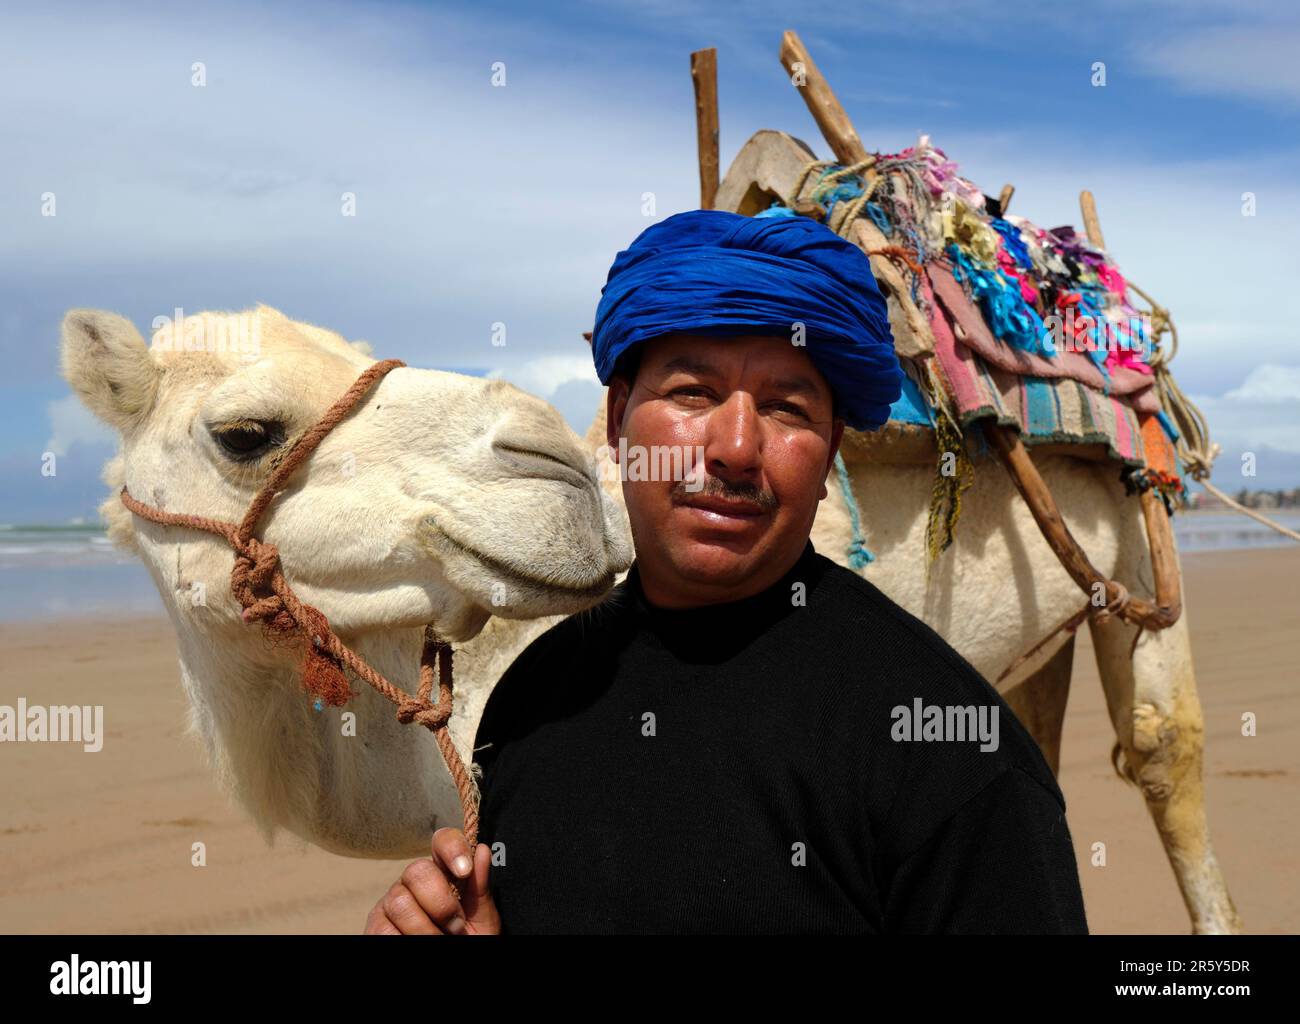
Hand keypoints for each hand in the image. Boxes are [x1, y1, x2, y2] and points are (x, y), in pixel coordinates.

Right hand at [364, 827, 499, 933]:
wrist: (449, 965)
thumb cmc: (468, 939)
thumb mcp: (480, 917)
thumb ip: (480, 888)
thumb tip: (482, 851)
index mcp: (443, 871)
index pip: (442, 841)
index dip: (452, 848)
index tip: (465, 871)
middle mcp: (413, 880)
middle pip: (416, 871)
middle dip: (441, 903)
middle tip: (457, 927)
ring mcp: (391, 901)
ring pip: (400, 903)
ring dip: (425, 929)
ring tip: (440, 941)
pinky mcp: (376, 925)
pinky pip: (384, 929)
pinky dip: (405, 940)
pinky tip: (418, 945)